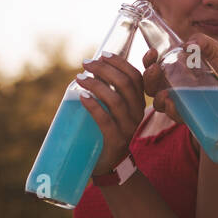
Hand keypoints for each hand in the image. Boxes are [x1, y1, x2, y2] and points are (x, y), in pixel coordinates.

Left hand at [75, 53, 146, 175]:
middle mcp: (138, 112)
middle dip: (104, 69)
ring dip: (95, 85)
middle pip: (125, 84)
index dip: (120, 62)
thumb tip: (90, 67)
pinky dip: (93, 105)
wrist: (109, 162)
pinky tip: (82, 96)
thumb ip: (110, 90)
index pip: (135, 76)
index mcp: (139, 102)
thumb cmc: (107, 129)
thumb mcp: (114, 108)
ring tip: (79, 78)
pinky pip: (105, 119)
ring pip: (115, 100)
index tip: (102, 54)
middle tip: (86, 64)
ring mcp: (128, 127)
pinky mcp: (116, 140)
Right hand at [142, 32, 217, 119]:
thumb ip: (206, 44)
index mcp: (185, 72)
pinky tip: (171, 103)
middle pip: (155, 85)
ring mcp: (188, 103)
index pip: (160, 67)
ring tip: (163, 92)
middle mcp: (183, 88)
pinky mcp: (196, 117)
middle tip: (154, 70)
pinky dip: (171, 110)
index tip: (151, 54)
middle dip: (148, 78)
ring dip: (157, 96)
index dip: (151, 61)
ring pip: (162, 102)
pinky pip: (178, 115)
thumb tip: (190, 43)